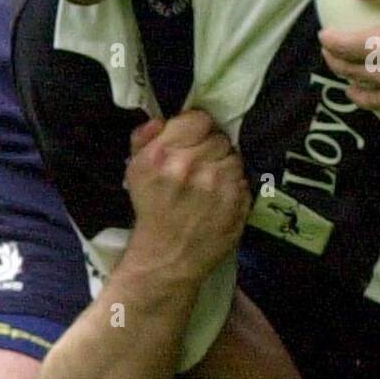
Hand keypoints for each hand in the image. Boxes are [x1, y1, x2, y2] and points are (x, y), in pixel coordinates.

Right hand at [123, 111, 249, 279]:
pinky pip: (244, 178)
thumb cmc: (151, 211)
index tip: (192, 140)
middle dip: (210, 148)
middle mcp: (191, 166)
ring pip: (234, 157)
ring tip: (210, 183)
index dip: (196, 128)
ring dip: (224, 166)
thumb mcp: (135, 171)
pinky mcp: (238, 202)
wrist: (167, 259)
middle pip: (219, 137)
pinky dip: (234, 185)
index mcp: (163, 154)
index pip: (199, 119)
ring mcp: (218, 185)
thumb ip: (144, 138)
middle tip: (200, 165)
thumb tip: (160, 120)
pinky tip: (220, 198)